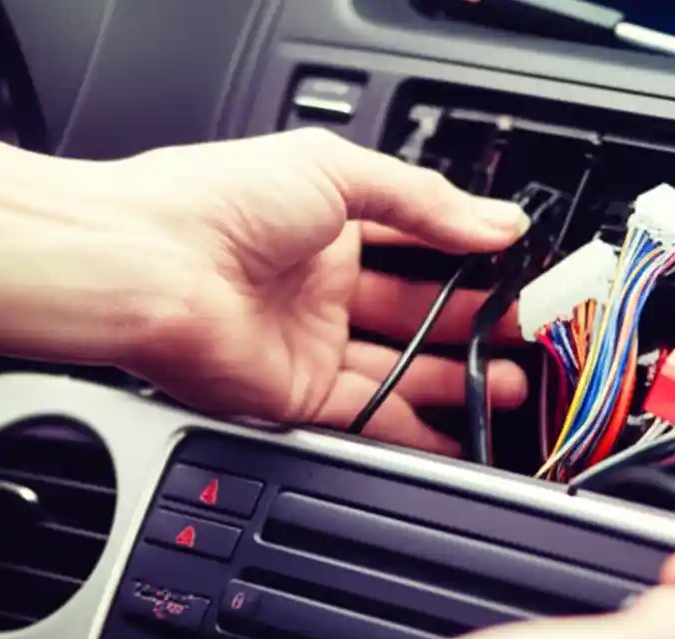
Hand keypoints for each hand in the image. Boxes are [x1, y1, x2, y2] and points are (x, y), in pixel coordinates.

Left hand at [99, 128, 530, 453]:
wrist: (149, 267)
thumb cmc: (219, 202)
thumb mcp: (337, 170)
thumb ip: (423, 201)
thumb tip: (496, 221)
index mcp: (328, 224)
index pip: (417, 245)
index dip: (469, 259)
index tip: (516, 272)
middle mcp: (320, 288)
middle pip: (416, 314)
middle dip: (474, 327)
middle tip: (525, 335)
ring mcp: (309, 344)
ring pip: (401, 371)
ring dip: (456, 381)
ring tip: (510, 385)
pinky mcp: (296, 396)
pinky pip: (368, 419)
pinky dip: (415, 431)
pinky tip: (459, 432)